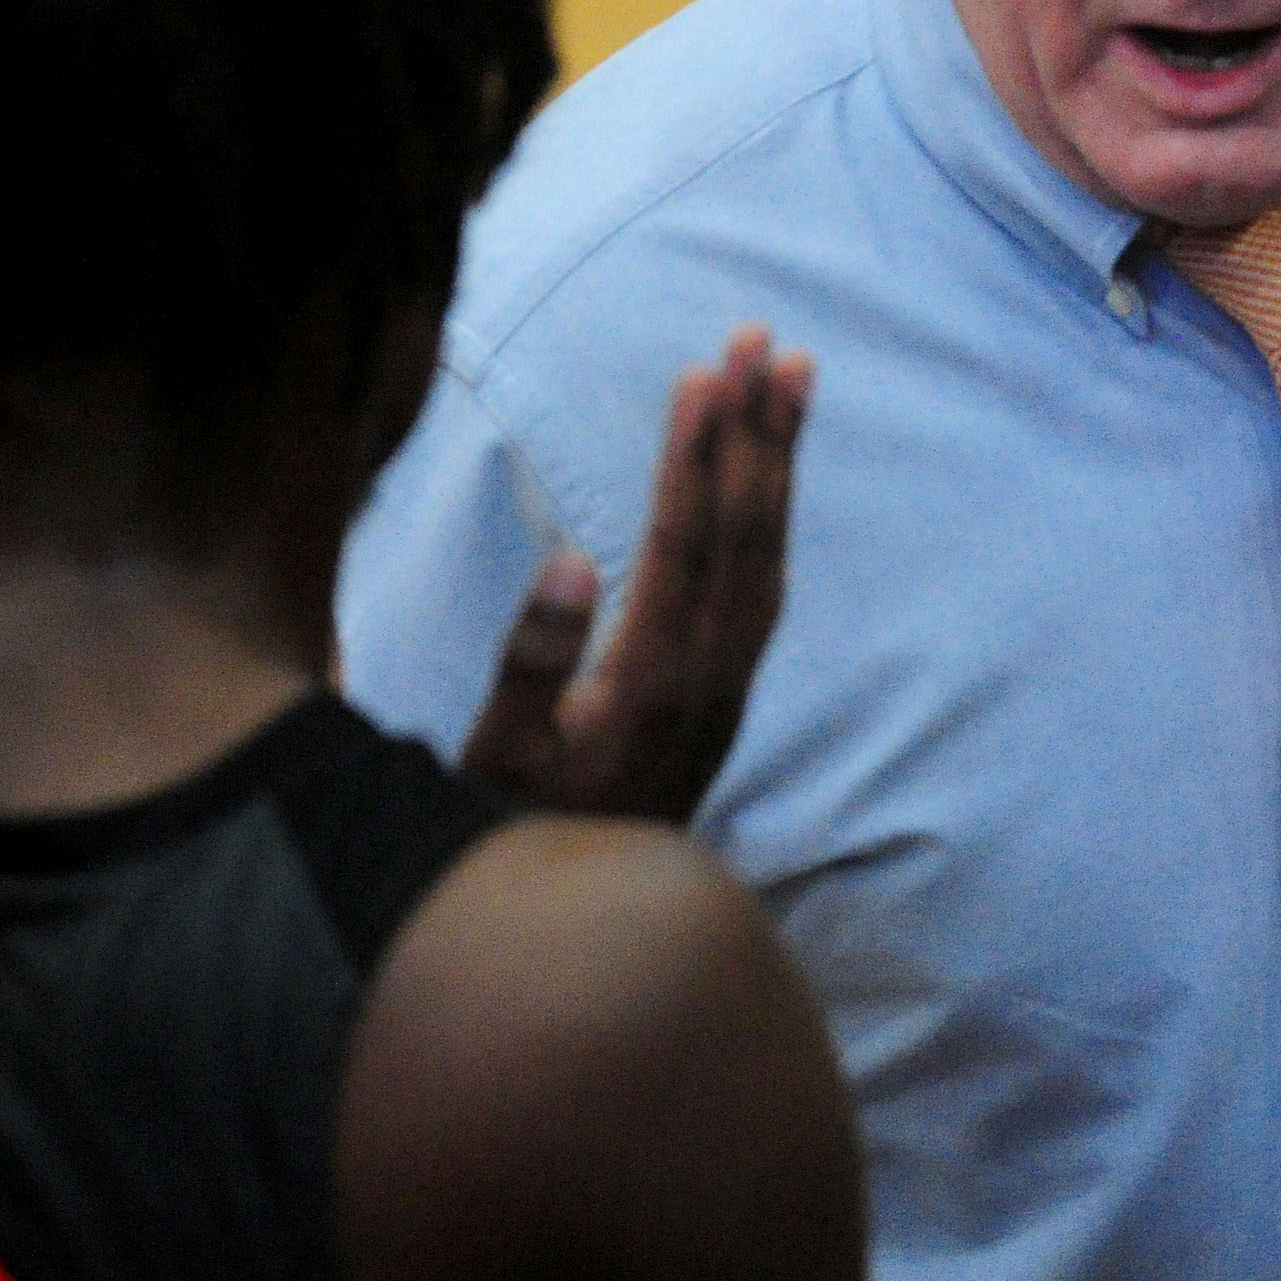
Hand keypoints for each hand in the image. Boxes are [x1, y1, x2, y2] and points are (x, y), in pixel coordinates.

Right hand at [459, 329, 814, 822]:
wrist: (570, 942)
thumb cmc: (504, 841)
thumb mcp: (491, 764)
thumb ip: (530, 667)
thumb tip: (570, 558)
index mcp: (648, 686)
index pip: (685, 548)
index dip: (698, 458)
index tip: (708, 374)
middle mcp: (706, 682)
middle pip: (746, 539)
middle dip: (755, 434)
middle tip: (762, 338)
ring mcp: (724, 691)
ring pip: (767, 558)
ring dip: (778, 463)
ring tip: (790, 375)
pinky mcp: (723, 697)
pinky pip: (763, 587)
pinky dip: (770, 515)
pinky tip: (770, 474)